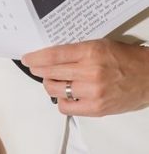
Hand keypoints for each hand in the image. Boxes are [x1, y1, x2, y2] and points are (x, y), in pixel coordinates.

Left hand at [23, 39, 148, 115]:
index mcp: (90, 52)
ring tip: (53, 81)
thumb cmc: (125, 59)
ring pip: (55, 90)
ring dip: (49, 85)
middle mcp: (90, 72)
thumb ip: (76, 51)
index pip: (53, 55)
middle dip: (38, 70)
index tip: (27, 59)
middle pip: (50, 73)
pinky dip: (62, 101)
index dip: (36, 58)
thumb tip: (50, 57)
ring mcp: (93, 92)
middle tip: (35, 68)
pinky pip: (67, 107)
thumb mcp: (100, 45)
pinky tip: (66, 95)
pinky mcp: (96, 109)